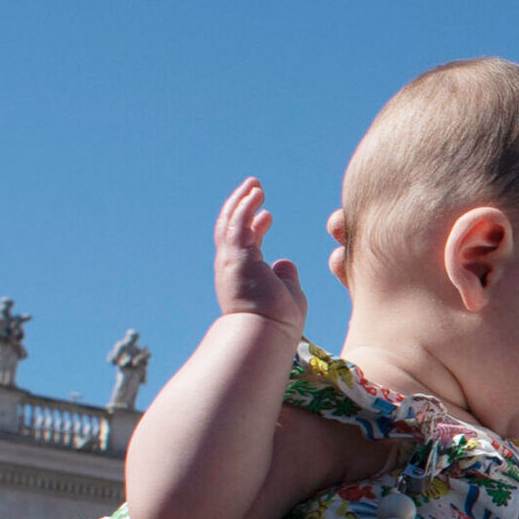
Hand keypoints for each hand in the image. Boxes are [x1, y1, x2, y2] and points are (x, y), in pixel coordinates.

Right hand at [215, 177, 306, 335]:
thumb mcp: (288, 294)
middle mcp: (232, 268)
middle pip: (231, 230)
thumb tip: (284, 262)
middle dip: (242, 207)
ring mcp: (231, 262)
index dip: (256, 228)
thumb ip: (285, 277)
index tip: (268, 215)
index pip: (246, 246)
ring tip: (255, 184)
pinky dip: (244, 206)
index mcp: (244, 277)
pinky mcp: (235, 256)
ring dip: (242, 201)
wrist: (264, 334)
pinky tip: (256, 193)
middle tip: (254, 189)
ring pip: (230, 223)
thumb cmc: (278, 323)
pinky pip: (237, 224)